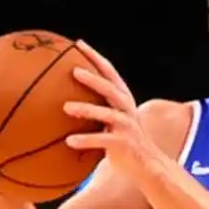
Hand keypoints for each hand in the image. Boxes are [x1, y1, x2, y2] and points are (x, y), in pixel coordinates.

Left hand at [61, 41, 160, 177]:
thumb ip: (96, 106)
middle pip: (111, 89)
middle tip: (74, 71)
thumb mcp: (112, 119)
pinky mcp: (124, 144)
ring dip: (87, 109)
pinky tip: (69, 141)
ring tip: (66, 108)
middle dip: (93, 79)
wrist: (147, 165)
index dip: (95, 57)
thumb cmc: (122, 139)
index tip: (78, 44)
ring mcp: (127, 126)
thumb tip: (62, 96)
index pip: (109, 72)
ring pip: (107, 114)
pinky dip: (86, 140)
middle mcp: (127, 109)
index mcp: (123, 99)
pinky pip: (103, 141)